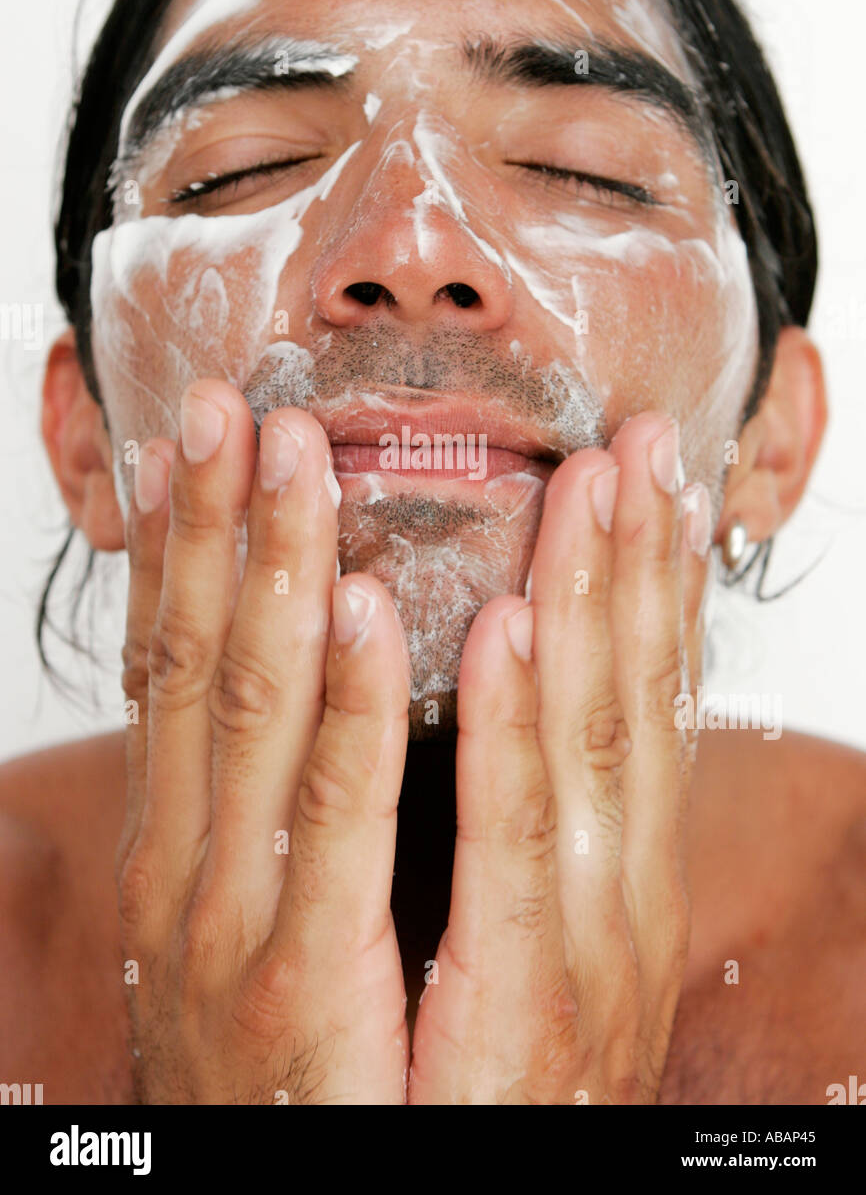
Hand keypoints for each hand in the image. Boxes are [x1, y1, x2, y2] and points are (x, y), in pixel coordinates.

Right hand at [117, 381, 410, 1103]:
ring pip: (257, 706)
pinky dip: (354, 703)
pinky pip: (337, 812)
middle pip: (202, 658)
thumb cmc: (290, 1073)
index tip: (191, 447)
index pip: (172, 668)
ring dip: (278, 566)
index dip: (178, 550)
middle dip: (218, 524)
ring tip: (292, 455)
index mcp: (184, 849)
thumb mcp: (255, 928)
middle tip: (230, 406)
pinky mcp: (305, 976)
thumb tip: (304, 697)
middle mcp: (192, 866)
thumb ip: (271, 818)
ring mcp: (236, 918)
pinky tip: (368, 608)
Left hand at [408, 413, 711, 1103]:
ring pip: (586, 744)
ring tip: (582, 482)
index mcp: (614, 882)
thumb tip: (509, 699)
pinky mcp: (519, 1013)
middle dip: (633, 564)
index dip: (653, 587)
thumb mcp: (518, 942)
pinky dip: (512, 728)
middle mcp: (616, 906)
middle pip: (629, 703)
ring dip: (584, 599)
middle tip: (634, 444)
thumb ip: (519, 824)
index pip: (640, 708)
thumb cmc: (467, 1089)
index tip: (645, 478)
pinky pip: (508, 845)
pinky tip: (506, 627)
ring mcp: (579, 956)